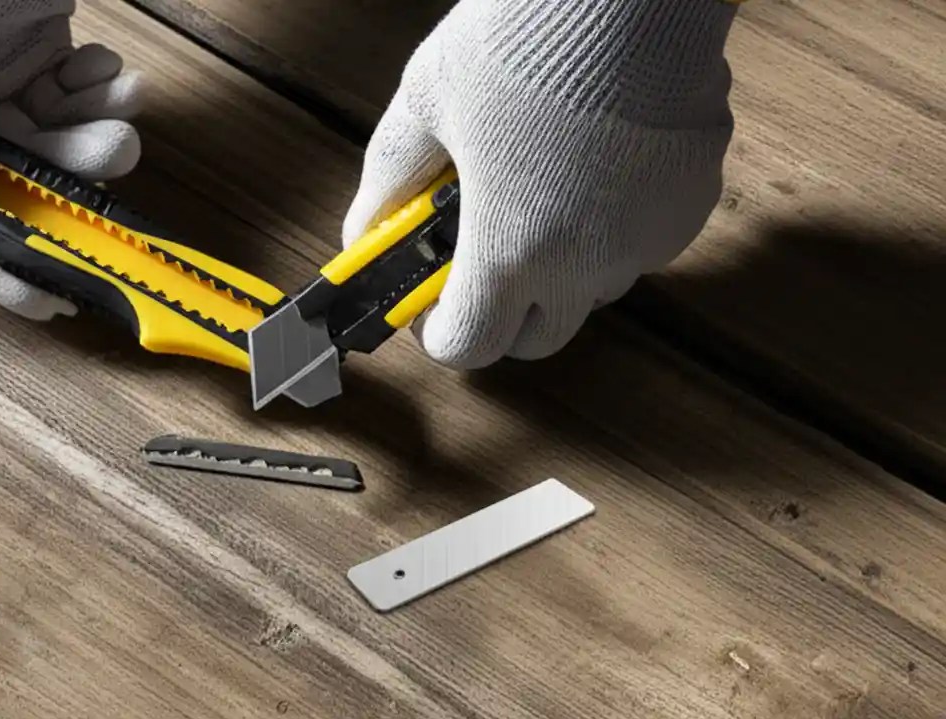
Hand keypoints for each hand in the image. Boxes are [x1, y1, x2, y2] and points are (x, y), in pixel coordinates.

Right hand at [0, 0, 142, 319]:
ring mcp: (5, 84)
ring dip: (98, 134)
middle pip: (25, 183)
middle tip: (111, 151)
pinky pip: (82, 97)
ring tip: (119, 103)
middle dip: (72, 178)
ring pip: (63, 145)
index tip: (49, 299)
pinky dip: (102, 88)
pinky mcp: (46, 54)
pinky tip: (103, 63)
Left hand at [345, 0, 738, 366]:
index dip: (439, 332)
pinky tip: (594, 162)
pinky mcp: (689, 206)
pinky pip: (639, 241)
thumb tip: (364, 230)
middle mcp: (585, 264)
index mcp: (510, 251)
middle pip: (536, 336)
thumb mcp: (427, 103)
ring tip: (538, 187)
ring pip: (592, 288)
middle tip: (480, 252)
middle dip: (501, 310)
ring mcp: (645, 239)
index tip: (429, 302)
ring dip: (559, 264)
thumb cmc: (522, 37)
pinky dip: (611, 222)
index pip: (468, 347)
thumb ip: (390, 181)